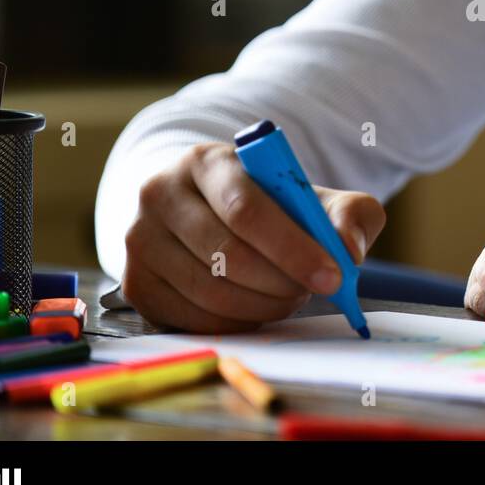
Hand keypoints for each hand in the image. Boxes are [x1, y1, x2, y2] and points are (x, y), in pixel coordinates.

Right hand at [121, 142, 385, 332]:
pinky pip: (193, 319)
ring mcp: (139, 240)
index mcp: (205, 161)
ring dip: (263, 305)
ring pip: (210, 292)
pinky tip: (258, 307)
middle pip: (227, 255)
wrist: (199, 207)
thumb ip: (346, 213)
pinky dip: (236, 322)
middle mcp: (159, 194)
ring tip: (290, 294)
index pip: (247, 209)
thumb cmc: (264, 201)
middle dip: (283, 282)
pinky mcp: (135, 284)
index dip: (292, 248)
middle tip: (315, 289)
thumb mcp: (308, 194)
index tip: (333, 274)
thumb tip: (349, 250)